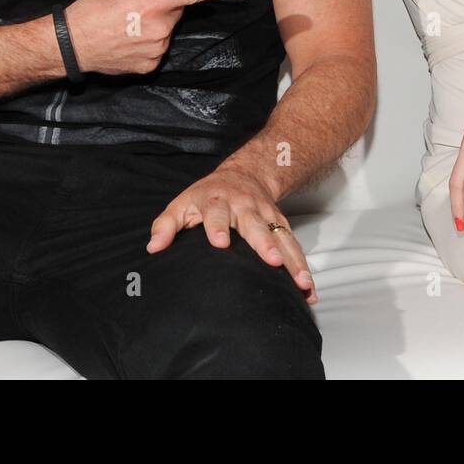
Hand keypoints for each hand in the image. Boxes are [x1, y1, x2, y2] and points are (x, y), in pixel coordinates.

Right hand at [63, 0, 247, 75]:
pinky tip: (127, 41)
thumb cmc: (92, 10)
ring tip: (126, 27)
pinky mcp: (151, 65)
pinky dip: (147, 42)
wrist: (72, 46)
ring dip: (154, 25)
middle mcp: (160, 28)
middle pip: (176, 11)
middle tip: (135, 8)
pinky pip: (158, 47)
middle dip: (163, 6)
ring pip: (167, 30)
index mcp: (152, 3)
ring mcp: (157, 49)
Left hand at [146, 166, 317, 304]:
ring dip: (293, 260)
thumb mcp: (182, 203)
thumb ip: (166, 225)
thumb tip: (154, 248)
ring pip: (281, 237)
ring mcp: (267, 215)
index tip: (220, 242)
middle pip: (255, 225)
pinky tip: (309, 290)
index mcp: (217, 201)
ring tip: (302, 283)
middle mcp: (245, 207)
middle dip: (265, 243)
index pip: (216, 213)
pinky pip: (294, 246)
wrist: (245, 174)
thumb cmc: (207, 196)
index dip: (218, 226)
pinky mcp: (281, 224)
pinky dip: (303, 267)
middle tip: (273, 261)